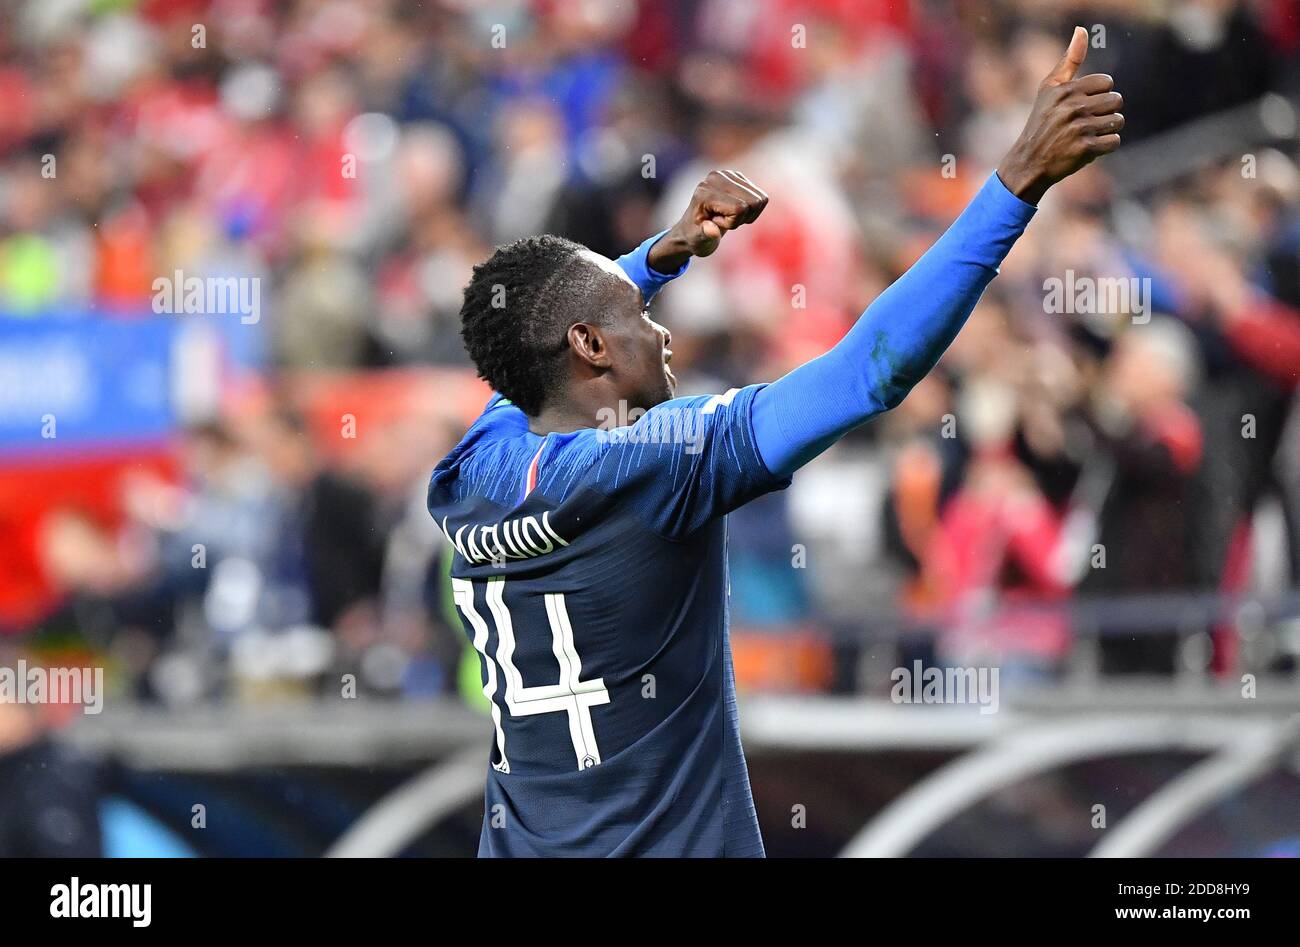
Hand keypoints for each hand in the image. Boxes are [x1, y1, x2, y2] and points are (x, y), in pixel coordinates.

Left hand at [648, 169, 769, 271]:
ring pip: (760, 199)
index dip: (733, 222)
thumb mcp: (698, 240)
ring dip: (748, 213)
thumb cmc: (695, 237)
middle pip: (754, 201)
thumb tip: (711, 230)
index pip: (740, 208)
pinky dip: (752, 208)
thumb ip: (706, 233)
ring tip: (729, 215)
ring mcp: (726, 174)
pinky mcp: (736, 176)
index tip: (716, 223)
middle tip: (723, 220)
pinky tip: (734, 210)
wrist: (692, 228)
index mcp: (704, 192)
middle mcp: (715, 178)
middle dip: (743, 217)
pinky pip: (761, 196)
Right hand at [996, 26, 1123, 204]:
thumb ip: (1069, 60)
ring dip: (1106, 129)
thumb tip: (1082, 30)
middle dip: (1106, 112)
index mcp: (1065, 90)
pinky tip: (1089, 147)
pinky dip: (1106, 146)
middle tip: (1087, 122)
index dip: (1099, 95)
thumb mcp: (1049, 89)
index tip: (1083, 105)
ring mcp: (1078, 128)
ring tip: (1087, 135)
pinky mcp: (1084, 149)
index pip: (1107, 83)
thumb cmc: (1041, 122)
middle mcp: (1072, 107)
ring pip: (1117, 121)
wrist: (1028, 162)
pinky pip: (1114, 141)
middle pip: (1116, 101)